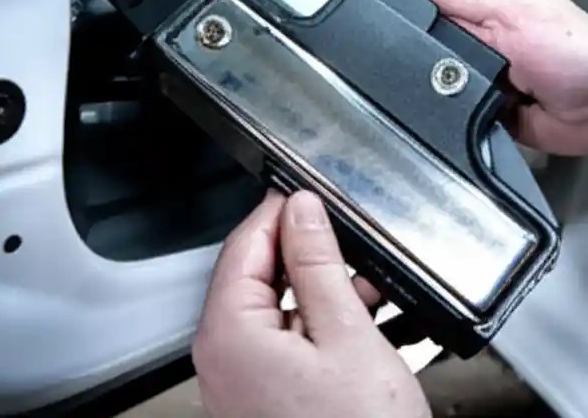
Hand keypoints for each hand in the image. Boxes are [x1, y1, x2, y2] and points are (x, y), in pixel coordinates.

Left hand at [192, 190, 429, 417]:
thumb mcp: (346, 333)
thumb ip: (318, 263)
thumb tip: (301, 211)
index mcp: (228, 334)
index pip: (242, 245)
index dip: (279, 211)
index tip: (308, 191)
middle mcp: (221, 362)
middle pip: (254, 278)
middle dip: (304, 255)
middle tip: (347, 240)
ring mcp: (239, 389)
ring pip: (273, 314)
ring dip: (317, 294)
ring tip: (366, 289)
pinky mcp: (262, 407)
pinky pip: (282, 349)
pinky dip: (317, 331)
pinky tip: (358, 329)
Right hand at [378, 0, 587, 155]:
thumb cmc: (579, 50)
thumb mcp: (513, 4)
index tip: (370, 6)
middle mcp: (465, 27)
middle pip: (405, 33)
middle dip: (401, 46)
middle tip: (433, 54)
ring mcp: (465, 68)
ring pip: (414, 75)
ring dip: (421, 82)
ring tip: (448, 84)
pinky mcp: (467, 104)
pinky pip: (435, 110)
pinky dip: (438, 113)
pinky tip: (451, 110)